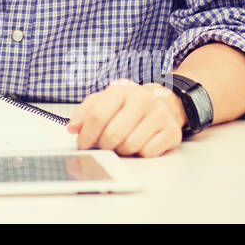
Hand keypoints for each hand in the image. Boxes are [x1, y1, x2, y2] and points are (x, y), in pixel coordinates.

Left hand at [67, 78, 184, 157]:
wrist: (164, 102)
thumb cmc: (129, 104)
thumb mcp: (105, 100)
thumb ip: (85, 112)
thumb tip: (72, 128)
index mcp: (121, 90)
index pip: (98, 115)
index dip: (86, 134)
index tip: (82, 144)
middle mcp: (142, 100)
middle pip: (113, 134)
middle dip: (103, 145)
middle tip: (103, 145)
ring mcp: (159, 115)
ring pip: (130, 146)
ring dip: (121, 150)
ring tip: (122, 142)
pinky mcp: (172, 132)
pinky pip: (147, 153)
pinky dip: (139, 154)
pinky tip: (139, 144)